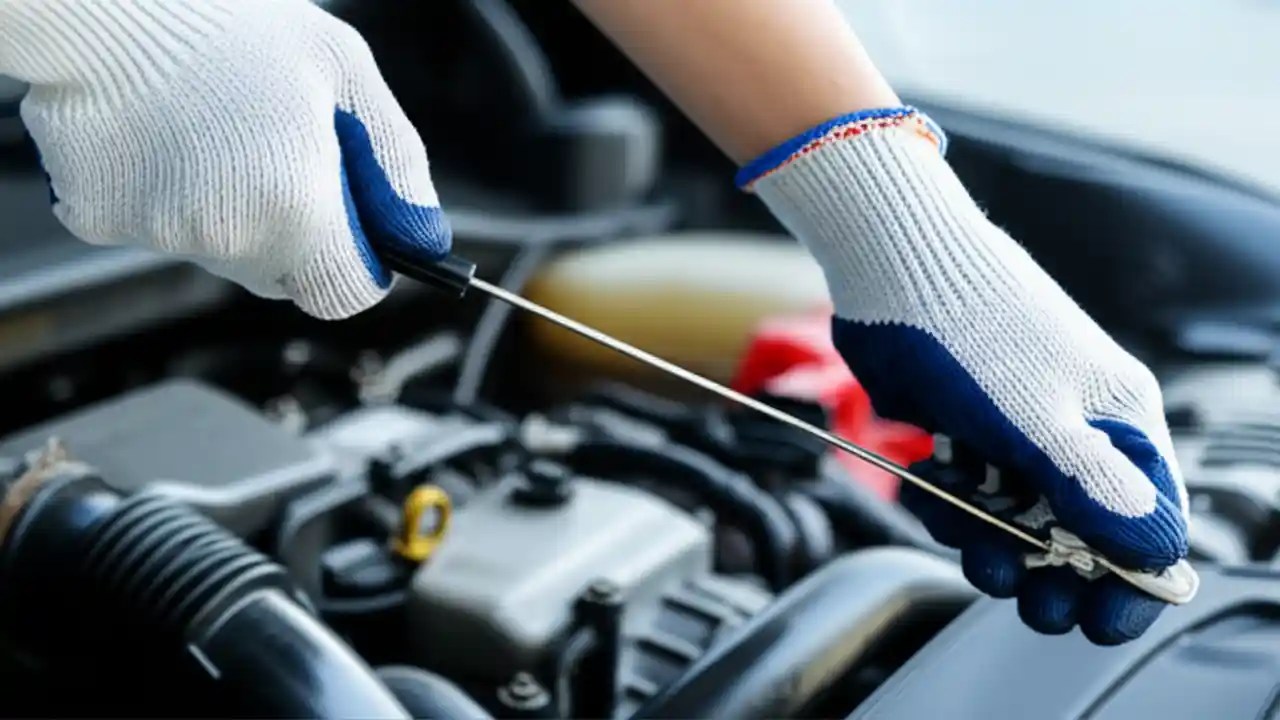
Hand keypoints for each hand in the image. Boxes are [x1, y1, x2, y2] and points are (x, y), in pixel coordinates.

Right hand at [0, 0, 447, 318]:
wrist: (97, 1)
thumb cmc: (224, 22)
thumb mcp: (343, 71)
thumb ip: (394, 164)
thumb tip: (424, 237)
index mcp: (294, 208)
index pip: (345, 294)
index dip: (358, 262)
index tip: (355, 226)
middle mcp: (226, 239)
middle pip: (283, 275)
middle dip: (296, 228)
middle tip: (275, 147)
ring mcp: (157, 236)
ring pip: (223, 251)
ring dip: (232, 208)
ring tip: (213, 126)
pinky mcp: (98, 222)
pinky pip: (157, 227)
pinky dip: (166, 193)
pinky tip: (161, 132)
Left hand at [743, 108, 1188, 643]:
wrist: (893, 267)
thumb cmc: (973, 331)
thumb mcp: (1038, 422)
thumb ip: (1093, 491)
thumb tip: (1154, 552)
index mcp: (1119, 423)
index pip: (1151, 524)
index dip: (1129, 581)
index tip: (1096, 621)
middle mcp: (1078, 429)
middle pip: (1081, 532)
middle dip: (1046, 569)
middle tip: (1014, 588)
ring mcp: (1021, 429)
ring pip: (1018, 518)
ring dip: (988, 538)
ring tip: (964, 532)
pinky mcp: (969, 428)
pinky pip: (971, 493)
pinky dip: (952, 503)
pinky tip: (935, 487)